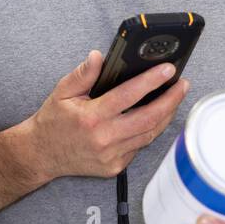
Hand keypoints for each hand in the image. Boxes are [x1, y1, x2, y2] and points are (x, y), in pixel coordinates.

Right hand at [19, 50, 188, 181]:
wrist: (42, 154)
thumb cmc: (53, 122)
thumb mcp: (62, 92)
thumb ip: (83, 74)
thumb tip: (98, 56)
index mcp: (91, 117)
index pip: (128, 96)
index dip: (151, 81)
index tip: (168, 70)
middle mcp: (104, 139)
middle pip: (149, 118)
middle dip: (171, 100)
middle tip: (182, 85)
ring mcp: (112, 156)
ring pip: (149, 134)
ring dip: (165, 115)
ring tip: (174, 98)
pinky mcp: (115, 167)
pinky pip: (139, 147)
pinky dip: (149, 131)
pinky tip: (154, 117)